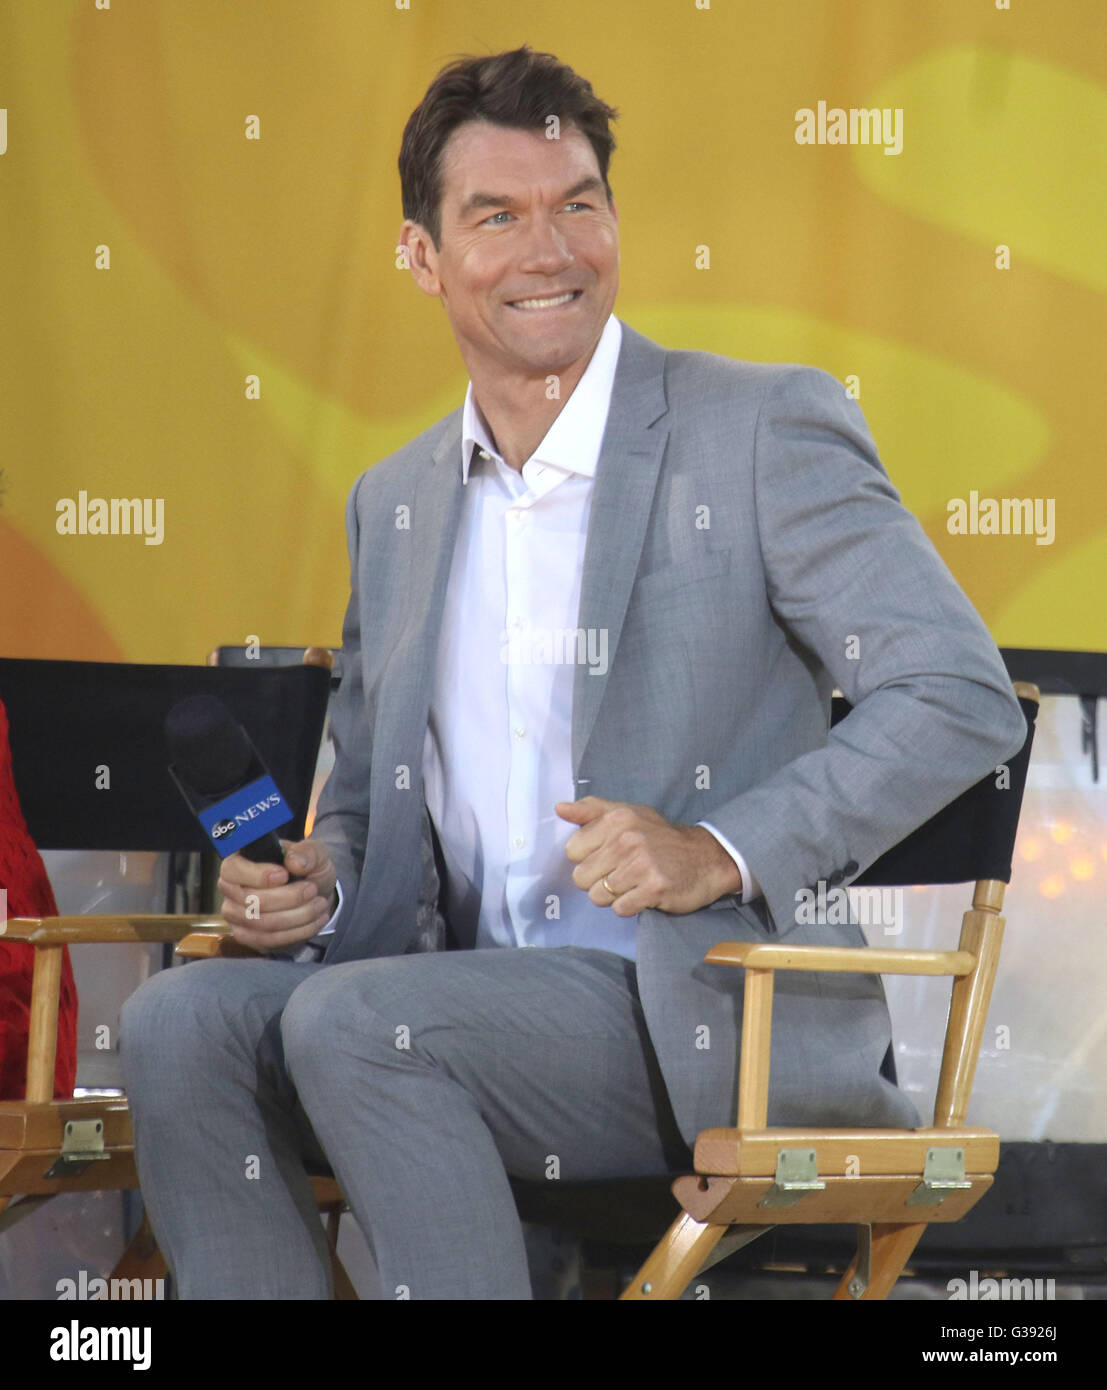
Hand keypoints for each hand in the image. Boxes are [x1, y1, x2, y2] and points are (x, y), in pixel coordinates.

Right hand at [218, 838, 337, 951]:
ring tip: (319, 904)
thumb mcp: (314, 853)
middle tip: (313, 890)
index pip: (233, 870)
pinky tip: (315, 920)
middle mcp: (229, 886)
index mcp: (238, 860)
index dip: (258, 876)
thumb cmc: (306, 870)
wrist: (312, 895)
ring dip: (298, 915)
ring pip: (263, 922)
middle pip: (251, 900)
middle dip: (289, 897)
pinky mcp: (245, 934)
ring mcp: (234, 913)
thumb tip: (294, 862)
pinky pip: (268, 939)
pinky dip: (297, 931)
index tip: (285, 875)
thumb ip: (307, 852)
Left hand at [555, 797, 741, 915]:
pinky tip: (643, 894)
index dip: (587, 857)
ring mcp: (642, 865)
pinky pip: (620, 909)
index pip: (572, 850)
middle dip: (598, 880)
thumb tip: (559, 809)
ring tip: (633, 883)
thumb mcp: (627, 814)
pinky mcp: (654, 889)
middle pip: (581, 877)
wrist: (705, 858)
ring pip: (598, 896)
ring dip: (614, 895)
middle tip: (621, 872)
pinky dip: (630, 906)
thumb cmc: (659, 837)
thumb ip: (591, 810)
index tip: (606, 856)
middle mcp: (628, 840)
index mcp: (617, 819)